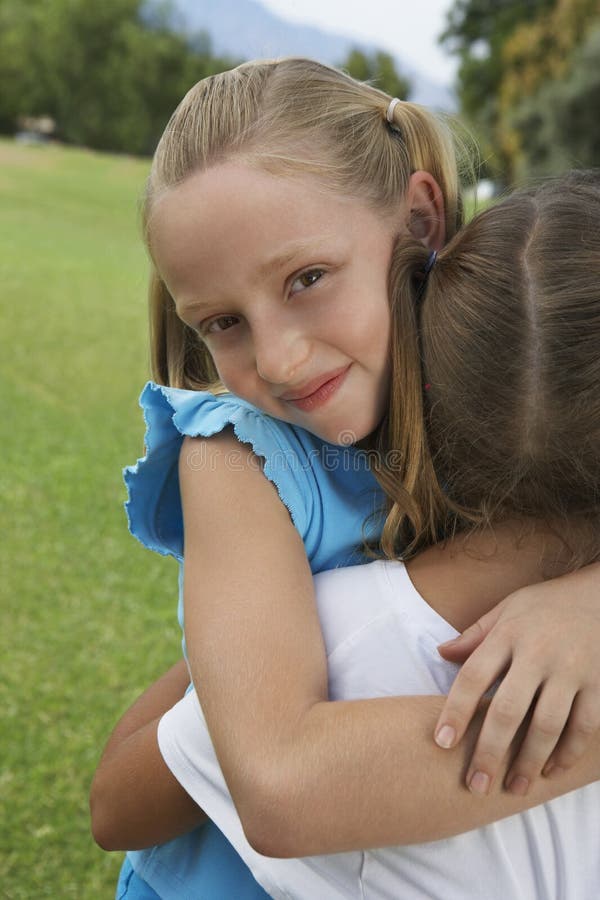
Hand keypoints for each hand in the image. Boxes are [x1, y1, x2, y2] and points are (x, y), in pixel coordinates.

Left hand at [433, 564, 599, 795]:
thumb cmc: (547, 604)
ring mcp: (572, 670)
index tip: (442, 742)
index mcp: (509, 633)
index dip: (455, 711)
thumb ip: (476, 634)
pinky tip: (550, 770)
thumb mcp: (508, 608)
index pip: (474, 676)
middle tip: (475, 785)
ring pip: (547, 726)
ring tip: (513, 787)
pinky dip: (567, 753)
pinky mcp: (599, 684)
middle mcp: (538, 653)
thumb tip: (441, 654)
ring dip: (528, 762)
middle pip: (508, 710)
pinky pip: (583, 727)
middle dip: (489, 751)